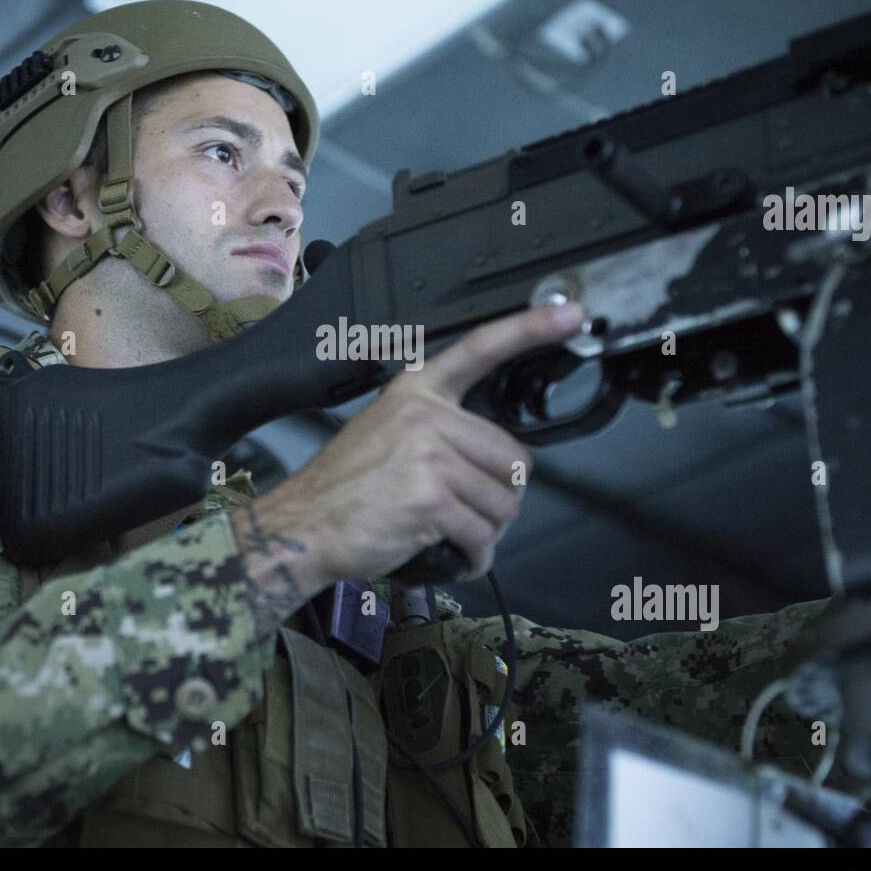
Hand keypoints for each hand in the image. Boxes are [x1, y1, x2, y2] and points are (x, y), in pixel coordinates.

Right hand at [245, 302, 585, 584]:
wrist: (303, 526)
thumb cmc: (344, 488)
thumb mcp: (385, 431)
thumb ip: (440, 428)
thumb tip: (497, 458)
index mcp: (416, 392)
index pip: (481, 348)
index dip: (530, 328)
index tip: (568, 313)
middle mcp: (425, 416)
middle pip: (512, 458)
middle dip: (499, 496)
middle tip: (469, 511)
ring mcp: (428, 456)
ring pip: (502, 502)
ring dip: (487, 531)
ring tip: (453, 533)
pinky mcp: (430, 499)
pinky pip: (481, 535)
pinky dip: (474, 556)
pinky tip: (455, 555)